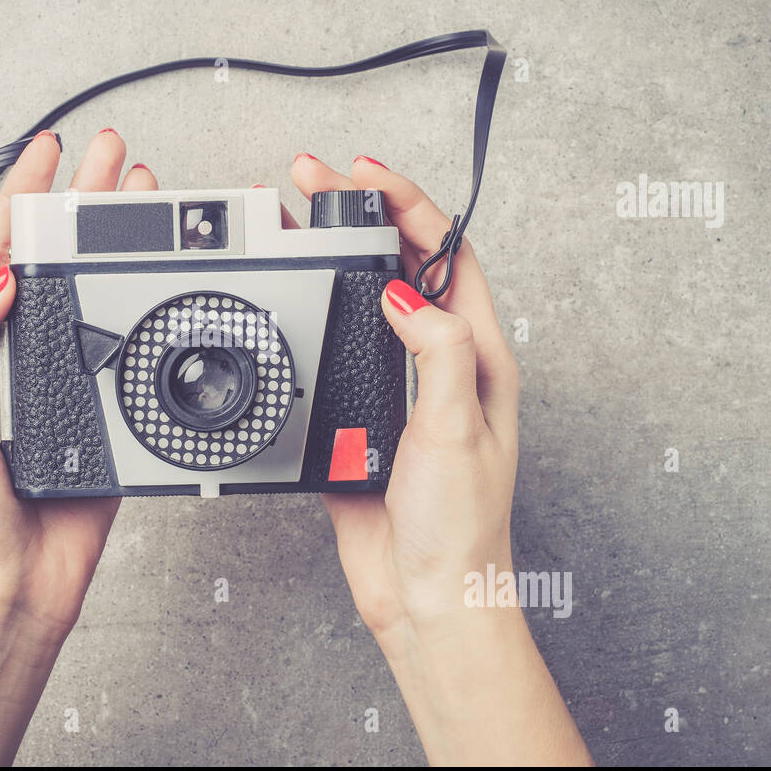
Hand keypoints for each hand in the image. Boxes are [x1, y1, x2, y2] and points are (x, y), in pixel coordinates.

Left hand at [0, 129, 161, 633]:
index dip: (27, 197)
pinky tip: (163, 275)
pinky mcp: (109, 411)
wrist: (11, 582)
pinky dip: (148, 303)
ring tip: (145, 191)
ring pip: (101, 290)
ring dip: (122, 238)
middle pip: (60, 258)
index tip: (51, 152)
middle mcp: (23, 356)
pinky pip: (131, 346)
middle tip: (116, 153)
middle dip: (86, 199)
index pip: (4, 255)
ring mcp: (70, 380)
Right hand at [287, 154, 519, 634]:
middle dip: (362, 214)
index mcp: (479, 356)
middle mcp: (441, 365)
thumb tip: (405, 291)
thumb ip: (437, 352)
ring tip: (295, 223)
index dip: (411, 205)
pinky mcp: (361, 418)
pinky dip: (313, 317)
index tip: (366, 175)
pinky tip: (291, 301)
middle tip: (312, 180)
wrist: (426, 595)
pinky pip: (335, 353)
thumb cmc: (460, 526)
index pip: (449, 255)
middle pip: (403, 265)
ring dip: (334, 257)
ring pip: (365, 303)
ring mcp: (398, 390)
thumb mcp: (455, 429)